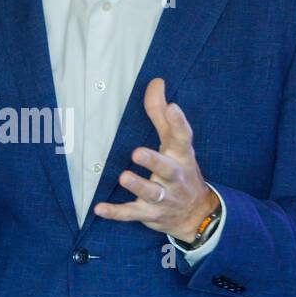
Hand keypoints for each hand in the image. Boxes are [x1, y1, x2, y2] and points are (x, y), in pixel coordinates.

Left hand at [93, 77, 217, 237]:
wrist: (196, 214)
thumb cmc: (181, 170)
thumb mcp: (175, 144)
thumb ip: (161, 114)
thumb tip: (156, 82)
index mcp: (181, 156)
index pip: (182, 137)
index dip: (178, 122)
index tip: (173, 107)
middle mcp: (174, 177)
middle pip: (167, 169)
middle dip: (154, 161)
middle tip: (137, 152)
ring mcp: (163, 198)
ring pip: (151, 193)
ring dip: (138, 186)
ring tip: (124, 177)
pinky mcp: (150, 214)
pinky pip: (132, 214)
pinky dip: (116, 213)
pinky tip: (99, 209)